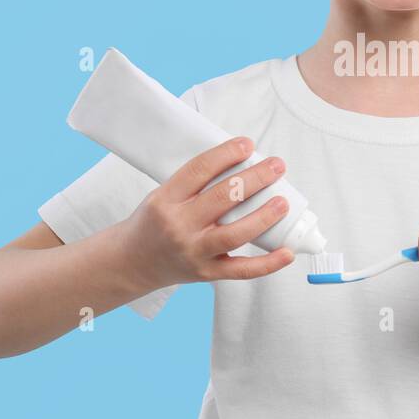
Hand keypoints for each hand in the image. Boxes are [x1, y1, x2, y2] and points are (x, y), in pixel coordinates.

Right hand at [119, 136, 295, 288]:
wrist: (132, 262)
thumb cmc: (153, 223)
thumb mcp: (162, 195)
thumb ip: (195, 182)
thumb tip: (240, 162)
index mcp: (166, 200)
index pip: (199, 170)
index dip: (226, 154)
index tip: (247, 144)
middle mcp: (179, 225)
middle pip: (222, 198)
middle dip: (255, 178)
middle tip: (276, 166)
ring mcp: (194, 251)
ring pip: (234, 234)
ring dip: (263, 216)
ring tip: (283, 202)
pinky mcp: (207, 273)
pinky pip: (241, 270)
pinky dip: (268, 264)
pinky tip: (287, 252)